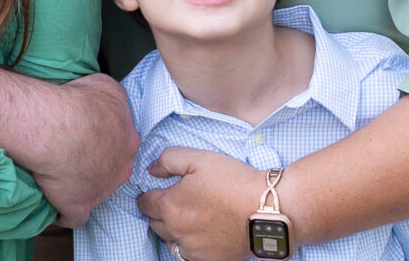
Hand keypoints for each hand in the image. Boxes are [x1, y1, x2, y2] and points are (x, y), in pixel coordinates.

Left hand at [137, 147, 264, 260]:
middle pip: (154, 223)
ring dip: (171, 230)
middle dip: (158, 212)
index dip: (147, 195)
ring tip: (186, 218)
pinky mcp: (207, 259)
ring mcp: (191, 248)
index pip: (144, 203)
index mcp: (169, 205)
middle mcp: (175, 230)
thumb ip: (168, 159)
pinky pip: (186, 254)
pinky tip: (198, 234)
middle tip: (173, 202)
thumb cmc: (232, 181)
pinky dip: (187, 245)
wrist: (264, 209)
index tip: (154, 191)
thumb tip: (151, 169)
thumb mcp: (198, 158)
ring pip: (169, 240)